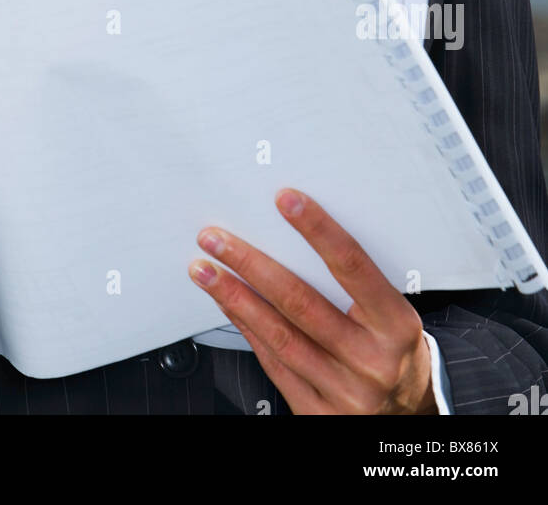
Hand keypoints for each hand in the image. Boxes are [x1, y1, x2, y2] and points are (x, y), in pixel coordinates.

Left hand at [188, 188, 436, 414]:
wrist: (408, 414)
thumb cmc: (394, 350)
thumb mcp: (392, 312)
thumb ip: (353, 281)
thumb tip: (295, 233)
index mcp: (394, 325)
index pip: (352, 267)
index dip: (318, 230)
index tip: (286, 200)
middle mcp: (370, 360)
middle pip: (300, 302)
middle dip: (251, 265)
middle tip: (217, 239)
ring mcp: (343, 391)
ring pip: (278, 336)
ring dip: (235, 298)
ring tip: (206, 271)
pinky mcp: (317, 412)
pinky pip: (273, 364)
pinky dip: (246, 330)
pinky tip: (229, 306)